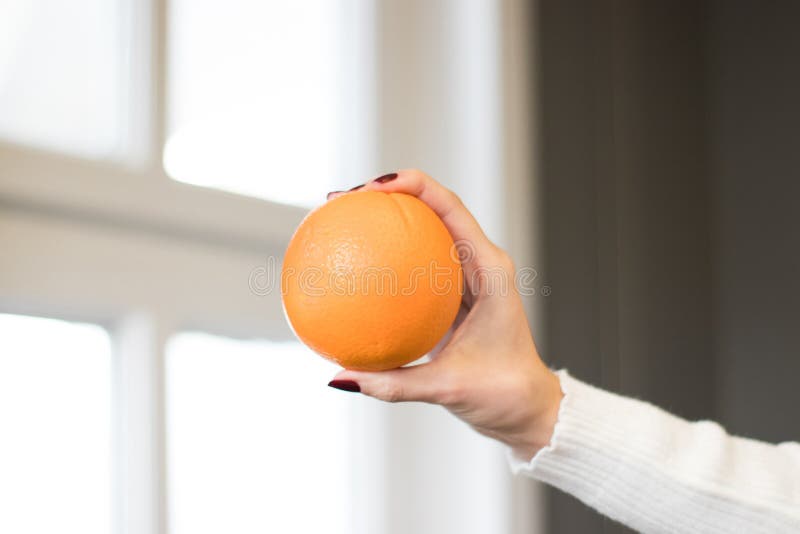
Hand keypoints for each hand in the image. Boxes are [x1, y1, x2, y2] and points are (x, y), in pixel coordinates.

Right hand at [327, 169, 561, 458]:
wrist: (527, 410)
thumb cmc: (503, 394)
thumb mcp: (450, 388)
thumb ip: (396, 383)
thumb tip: (341, 378)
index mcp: (490, 269)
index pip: (450, 209)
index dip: (413, 185)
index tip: (372, 188)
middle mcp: (478, 264)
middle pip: (431, 209)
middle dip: (387, 194)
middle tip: (341, 200)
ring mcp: (464, 278)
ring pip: (424, 233)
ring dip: (386, 221)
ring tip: (338, 220)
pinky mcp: (451, 296)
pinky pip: (415, 267)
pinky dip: (387, 260)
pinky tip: (352, 271)